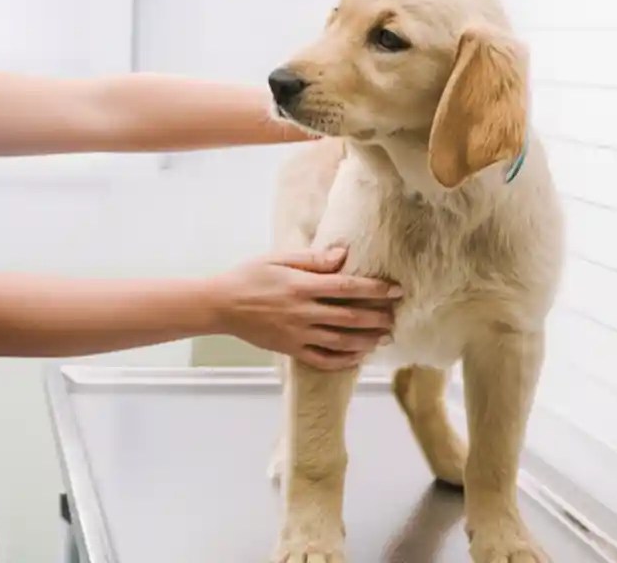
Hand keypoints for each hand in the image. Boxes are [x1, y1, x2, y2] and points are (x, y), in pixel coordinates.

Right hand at [209, 246, 400, 369]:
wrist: (221, 305)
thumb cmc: (249, 276)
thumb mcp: (278, 258)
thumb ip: (312, 259)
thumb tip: (343, 255)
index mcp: (301, 286)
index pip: (347, 287)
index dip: (375, 289)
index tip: (396, 290)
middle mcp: (303, 312)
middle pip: (350, 317)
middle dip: (377, 317)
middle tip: (395, 317)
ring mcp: (297, 333)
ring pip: (340, 341)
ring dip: (366, 340)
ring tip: (383, 338)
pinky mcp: (290, 349)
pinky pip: (322, 359)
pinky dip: (343, 361)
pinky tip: (357, 358)